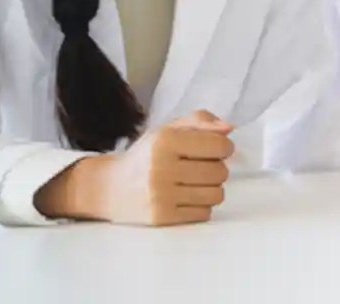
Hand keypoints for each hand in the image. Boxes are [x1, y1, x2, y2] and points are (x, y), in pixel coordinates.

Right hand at [38, 109, 235, 224]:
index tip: (215, 149)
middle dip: (217, 168)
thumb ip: (201, 121)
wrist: (110, 188)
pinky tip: (185, 198)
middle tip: (201, 167)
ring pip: (216, 195)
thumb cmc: (147, 156)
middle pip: (220, 172)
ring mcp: (161, 195)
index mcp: (165, 140)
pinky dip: (201, 206)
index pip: (220, 145)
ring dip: (211, 189)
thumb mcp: (169, 130)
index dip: (224, 147)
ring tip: (194, 183)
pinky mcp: (161, 218)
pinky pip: (204, 214)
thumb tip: (229, 128)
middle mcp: (161, 167)